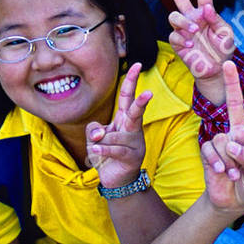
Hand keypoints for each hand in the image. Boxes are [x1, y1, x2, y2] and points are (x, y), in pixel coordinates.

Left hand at [86, 61, 152, 188]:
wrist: (116, 179)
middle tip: (149, 93)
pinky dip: (100, 150)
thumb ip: (94, 129)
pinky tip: (94, 152)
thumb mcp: (95, 138)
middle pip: (136, 112)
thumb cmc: (106, 154)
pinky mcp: (131, 157)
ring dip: (100, 141)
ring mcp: (134, 143)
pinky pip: (113, 149)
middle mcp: (132, 129)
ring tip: (95, 148)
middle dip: (141, 102)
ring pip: (114, 135)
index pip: (128, 96)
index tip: (136, 64)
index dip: (132, 80)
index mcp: (124, 120)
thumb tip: (97, 132)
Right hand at [160, 0, 236, 98]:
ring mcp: (183, 29)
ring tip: (194, 30)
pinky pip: (174, 35)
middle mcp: (192, 17)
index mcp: (206, 13)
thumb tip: (206, 7)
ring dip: (183, 22)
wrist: (216, 70)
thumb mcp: (226, 34)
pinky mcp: (177, 42)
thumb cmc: (223, 50)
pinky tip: (192, 45)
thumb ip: (217, 20)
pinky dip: (183, 39)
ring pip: (174, 15)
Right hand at [199, 60, 243, 214]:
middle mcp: (241, 134)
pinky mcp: (209, 150)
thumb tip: (234, 144)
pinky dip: (218, 163)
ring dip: (231, 161)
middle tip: (227, 64)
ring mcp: (224, 141)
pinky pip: (211, 150)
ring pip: (225, 140)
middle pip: (235, 104)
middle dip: (231, 84)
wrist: (230, 202)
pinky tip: (222, 173)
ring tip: (235, 174)